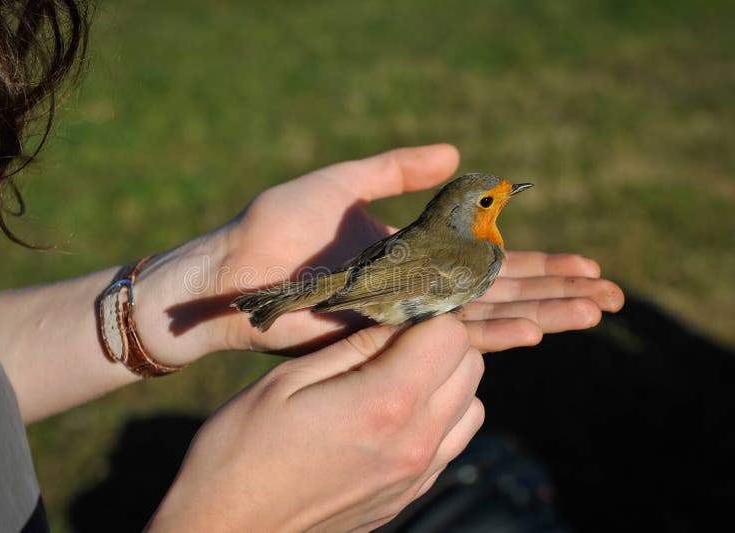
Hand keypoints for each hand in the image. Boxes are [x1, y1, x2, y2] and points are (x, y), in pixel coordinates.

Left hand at [137, 144, 623, 364]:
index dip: (539, 262)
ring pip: (486, 315)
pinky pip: (450, 334)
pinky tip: (537, 331)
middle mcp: (418, 285)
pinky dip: (493, 333)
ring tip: (593, 314)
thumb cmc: (281, 224)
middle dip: (555, 293)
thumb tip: (457, 154)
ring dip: (541, 314)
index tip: (586, 264)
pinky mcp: (387, 332)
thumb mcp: (344, 181)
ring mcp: (406, 311)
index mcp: (414, 251)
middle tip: (609, 296)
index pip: (490, 258)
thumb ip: (396, 169)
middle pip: (500, 291)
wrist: (240, 267)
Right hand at [147, 315, 484, 531]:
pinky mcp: (410, 496)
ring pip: (471, 405)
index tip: (394, 312)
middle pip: (471, 366)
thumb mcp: (288, 381)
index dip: (426, 312)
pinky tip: (391, 414)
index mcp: (385, 405)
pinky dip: (438, 417)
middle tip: (391, 338)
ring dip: (445, 380)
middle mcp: (416, 443)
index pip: (452, 335)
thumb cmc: (242, 448)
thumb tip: (398, 318)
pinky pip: (452, 442)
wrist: (227, 528)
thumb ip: (353, 347)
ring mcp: (417, 476)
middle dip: (439, 341)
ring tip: (394, 375)